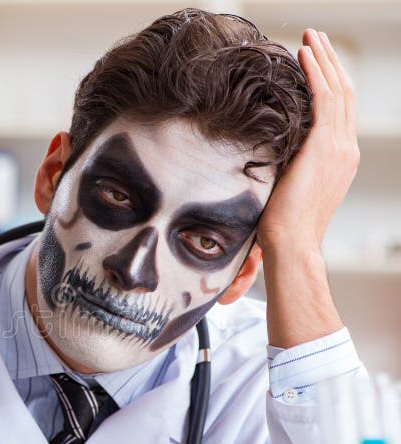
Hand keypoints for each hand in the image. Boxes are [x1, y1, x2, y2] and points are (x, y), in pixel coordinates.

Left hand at [259, 29, 358, 347]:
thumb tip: (260, 155)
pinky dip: (316, 73)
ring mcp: (340, 147)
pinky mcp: (326, 145)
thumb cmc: (280, 226)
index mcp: (339, 160)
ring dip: (323, 60)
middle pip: (344, 93)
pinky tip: (303, 54)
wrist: (290, 243)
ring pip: (338, 90)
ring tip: (309, 38)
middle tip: (315, 39)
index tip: (311, 63)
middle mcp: (345, 149)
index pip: (338, 111)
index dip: (327, 83)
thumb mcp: (284, 188)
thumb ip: (283, 167)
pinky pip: (325, 98)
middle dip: (329, 63)